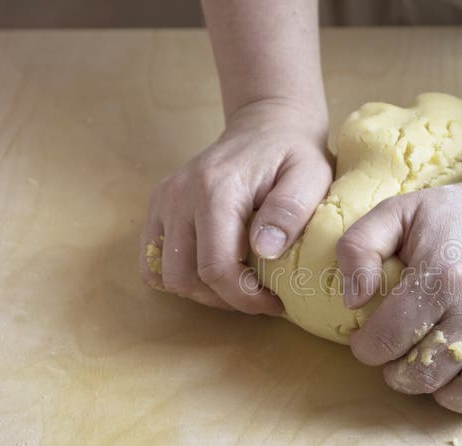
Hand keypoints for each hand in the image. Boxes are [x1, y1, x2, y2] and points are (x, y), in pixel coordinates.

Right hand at [140, 99, 331, 312]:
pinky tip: (213, 270)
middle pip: (185, 277)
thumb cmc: (294, 154)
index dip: (244, 297)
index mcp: (215, 191)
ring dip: (201, 291)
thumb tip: (263, 250)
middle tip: (258, 296)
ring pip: (164, 274)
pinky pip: (152, 260)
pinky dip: (179, 275)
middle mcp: (179, 196)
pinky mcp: (158, 207)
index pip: (215, 267)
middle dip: (224, 299)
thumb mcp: (309, 177)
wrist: (267, 126)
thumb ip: (289, 211)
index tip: (274, 303)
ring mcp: (163, 201)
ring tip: (238, 284)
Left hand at [336, 161, 461, 411]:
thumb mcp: (399, 210)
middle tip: (401, 360)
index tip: (370, 343)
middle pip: (426, 376)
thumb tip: (354, 302)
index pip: (386, 340)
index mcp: (442, 275)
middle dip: (401, 376)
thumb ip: (358, 246)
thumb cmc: (460, 213)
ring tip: (441, 373)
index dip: (367, 349)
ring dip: (449, 394)